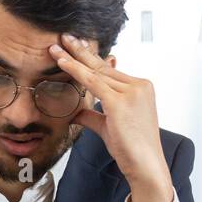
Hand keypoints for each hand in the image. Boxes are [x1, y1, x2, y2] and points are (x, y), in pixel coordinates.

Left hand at [51, 33, 173, 201]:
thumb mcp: (108, 127)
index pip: (109, 70)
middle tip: (64, 36)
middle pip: (102, 66)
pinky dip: (75, 70)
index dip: (89, 59)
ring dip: (73, 57)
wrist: (145, 165)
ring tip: (56, 46)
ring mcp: (132, 91)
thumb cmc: (131, 149)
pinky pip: (92, 81)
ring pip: (95, 71)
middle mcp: (139, 85)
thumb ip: (93, 116)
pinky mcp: (121, 101)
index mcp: (140, 88)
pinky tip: (62, 61)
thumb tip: (75, 113)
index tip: (76, 46)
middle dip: (81, 50)